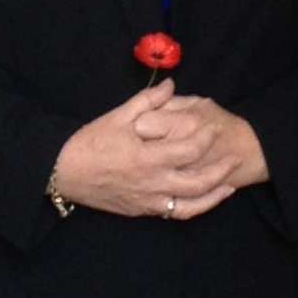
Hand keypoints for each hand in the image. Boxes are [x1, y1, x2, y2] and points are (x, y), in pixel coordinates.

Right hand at [53, 82, 264, 220]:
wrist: (64, 173)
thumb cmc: (90, 142)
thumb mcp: (118, 116)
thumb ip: (148, 101)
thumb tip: (171, 84)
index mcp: (146, 157)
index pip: (187, 150)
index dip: (205, 138)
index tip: (214, 128)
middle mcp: (152, 183)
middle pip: (197, 182)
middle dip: (220, 170)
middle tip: (233, 158)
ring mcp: (148, 201)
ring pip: (190, 205)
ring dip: (214, 196)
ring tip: (229, 185)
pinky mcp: (143, 210)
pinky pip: (175, 214)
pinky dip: (194, 207)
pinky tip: (204, 198)